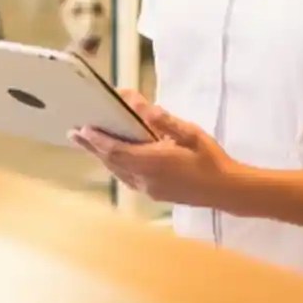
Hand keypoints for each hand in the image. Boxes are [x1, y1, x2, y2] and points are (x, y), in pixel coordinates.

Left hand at [69, 97, 241, 207]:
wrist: (227, 190)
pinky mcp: (155, 194)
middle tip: (74, 133)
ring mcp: (149, 189)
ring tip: (87, 143)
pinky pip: (127, 178)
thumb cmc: (211, 159)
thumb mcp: (191, 134)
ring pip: (118, 172)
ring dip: (102, 157)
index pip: (117, 151)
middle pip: (112, 162)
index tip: (83, 129)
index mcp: (154, 162)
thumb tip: (144, 108)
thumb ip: (166, 122)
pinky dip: (115, 166)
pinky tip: (113, 159)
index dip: (98, 140)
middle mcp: (146, 179)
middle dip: (92, 147)